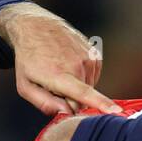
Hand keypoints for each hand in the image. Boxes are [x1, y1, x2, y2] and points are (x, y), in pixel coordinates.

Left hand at [0, 3, 119, 116]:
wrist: (35, 27)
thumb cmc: (28, 58)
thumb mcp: (25, 86)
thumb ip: (44, 103)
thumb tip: (66, 113)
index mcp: (59, 74)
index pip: (84, 93)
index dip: (101, 104)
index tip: (116, 111)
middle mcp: (77, 65)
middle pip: (82, 99)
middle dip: (69, 100)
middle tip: (52, 85)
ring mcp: (89, 57)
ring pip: (89, 88)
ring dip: (76, 88)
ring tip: (60, 71)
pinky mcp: (95, 54)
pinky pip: (93, 77)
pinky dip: (82, 77)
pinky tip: (69, 66)